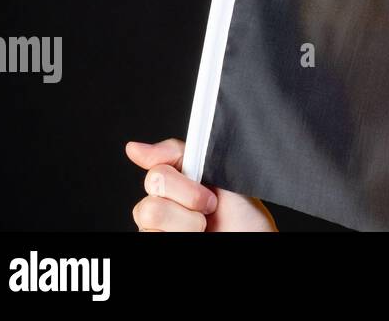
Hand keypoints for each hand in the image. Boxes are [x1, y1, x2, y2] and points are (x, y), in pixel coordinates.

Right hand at [126, 137, 277, 230]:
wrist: (252, 239)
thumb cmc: (242, 216)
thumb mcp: (220, 175)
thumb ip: (180, 155)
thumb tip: (136, 148)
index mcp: (176, 182)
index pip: (157, 165)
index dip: (182, 176)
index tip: (205, 187)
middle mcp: (162, 202)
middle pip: (153, 184)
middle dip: (190, 195)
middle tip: (211, 206)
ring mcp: (156, 226)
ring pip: (151, 212)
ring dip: (188, 220)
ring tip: (203, 226)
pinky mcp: (154, 240)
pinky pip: (152, 233)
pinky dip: (183, 234)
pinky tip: (195, 236)